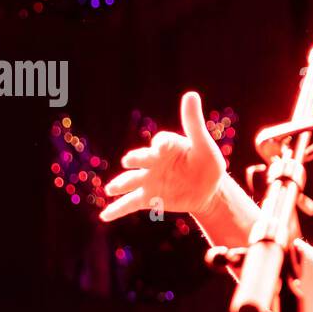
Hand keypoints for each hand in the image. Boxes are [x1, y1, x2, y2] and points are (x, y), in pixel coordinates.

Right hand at [99, 90, 228, 221]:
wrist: (208, 190)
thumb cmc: (207, 164)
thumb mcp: (204, 145)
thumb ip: (194, 123)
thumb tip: (190, 95)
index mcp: (168, 146)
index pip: (163, 142)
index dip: (161, 144)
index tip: (159, 147)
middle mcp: (154, 161)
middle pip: (142, 159)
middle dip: (136, 160)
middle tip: (129, 161)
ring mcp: (149, 179)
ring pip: (131, 181)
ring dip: (121, 184)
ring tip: (111, 188)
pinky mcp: (149, 197)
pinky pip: (130, 204)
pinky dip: (117, 210)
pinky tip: (104, 216)